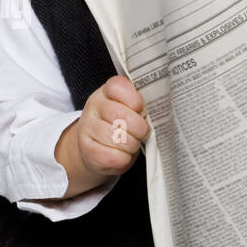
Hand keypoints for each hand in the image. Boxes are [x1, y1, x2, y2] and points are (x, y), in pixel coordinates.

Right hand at [55, 75, 149, 197]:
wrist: (98, 148)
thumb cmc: (122, 125)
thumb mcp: (131, 108)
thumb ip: (142, 102)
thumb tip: (159, 105)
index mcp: (107, 91)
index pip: (119, 87)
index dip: (136, 101)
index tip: (142, 110)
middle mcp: (94, 107)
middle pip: (121, 116)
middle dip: (140, 128)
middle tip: (142, 132)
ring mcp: (88, 128)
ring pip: (118, 139)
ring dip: (132, 145)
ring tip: (131, 143)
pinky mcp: (88, 151)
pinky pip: (114, 157)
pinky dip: (124, 159)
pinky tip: (121, 154)